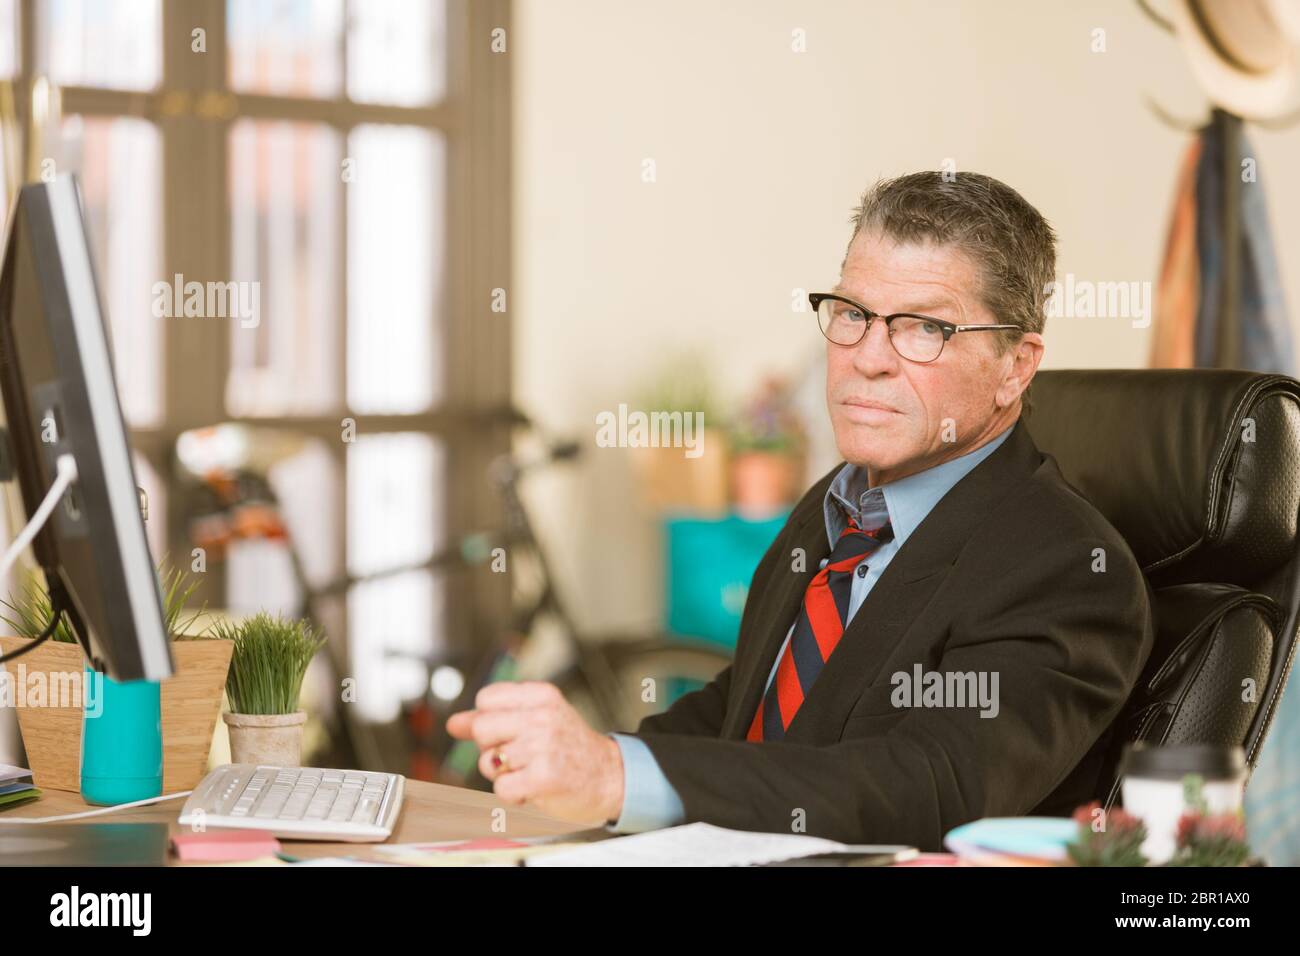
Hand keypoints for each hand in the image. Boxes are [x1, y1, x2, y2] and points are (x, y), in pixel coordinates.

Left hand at [445, 681, 624, 824]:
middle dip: (491, 749)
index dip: (489, 720)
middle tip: (519, 755)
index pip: (486, 699)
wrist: (610, 778)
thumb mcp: (537, 721)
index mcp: (541, 695)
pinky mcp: (543, 777)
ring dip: (504, 775)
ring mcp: (543, 747)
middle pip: (481, 728)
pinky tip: (535, 787)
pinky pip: (501, 789)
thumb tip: (454, 723)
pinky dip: (514, 794)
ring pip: (488, 762)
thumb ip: (493, 718)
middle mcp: (542, 716)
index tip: (511, 731)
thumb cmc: (569, 749)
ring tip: (531, 771)